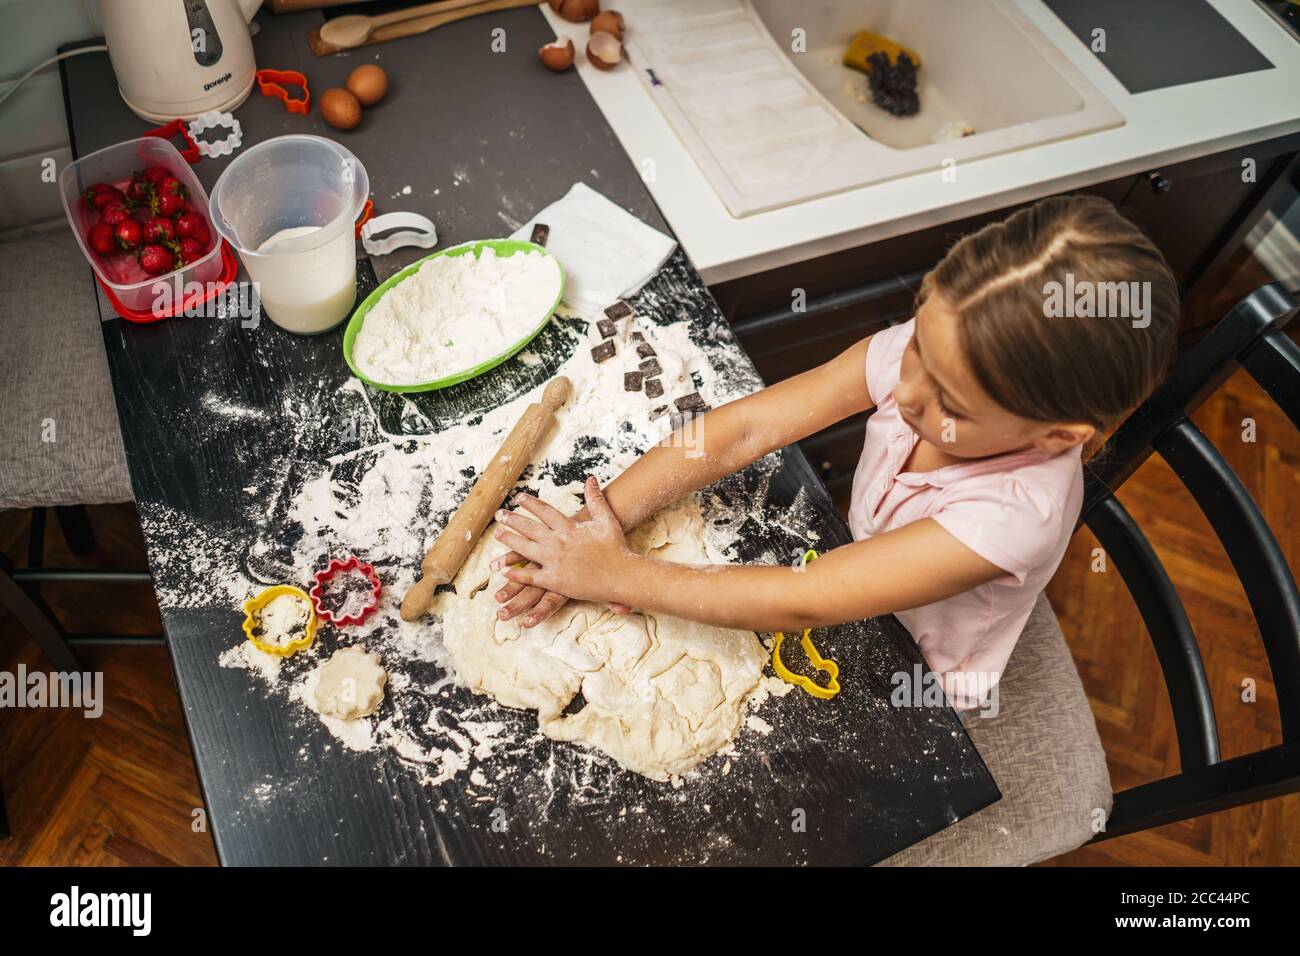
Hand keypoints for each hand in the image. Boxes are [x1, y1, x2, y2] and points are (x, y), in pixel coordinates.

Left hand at [491, 477, 633, 612]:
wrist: (622, 575)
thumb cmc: (616, 548)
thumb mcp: (607, 520)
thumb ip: (595, 499)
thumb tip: (591, 479)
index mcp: (570, 527)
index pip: (545, 511)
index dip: (530, 503)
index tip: (518, 498)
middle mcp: (559, 542)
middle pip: (530, 528)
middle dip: (513, 520)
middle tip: (499, 515)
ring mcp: (555, 562)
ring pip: (525, 549)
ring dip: (510, 541)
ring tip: (498, 535)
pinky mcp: (555, 581)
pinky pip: (531, 576)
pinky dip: (516, 572)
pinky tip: (503, 570)